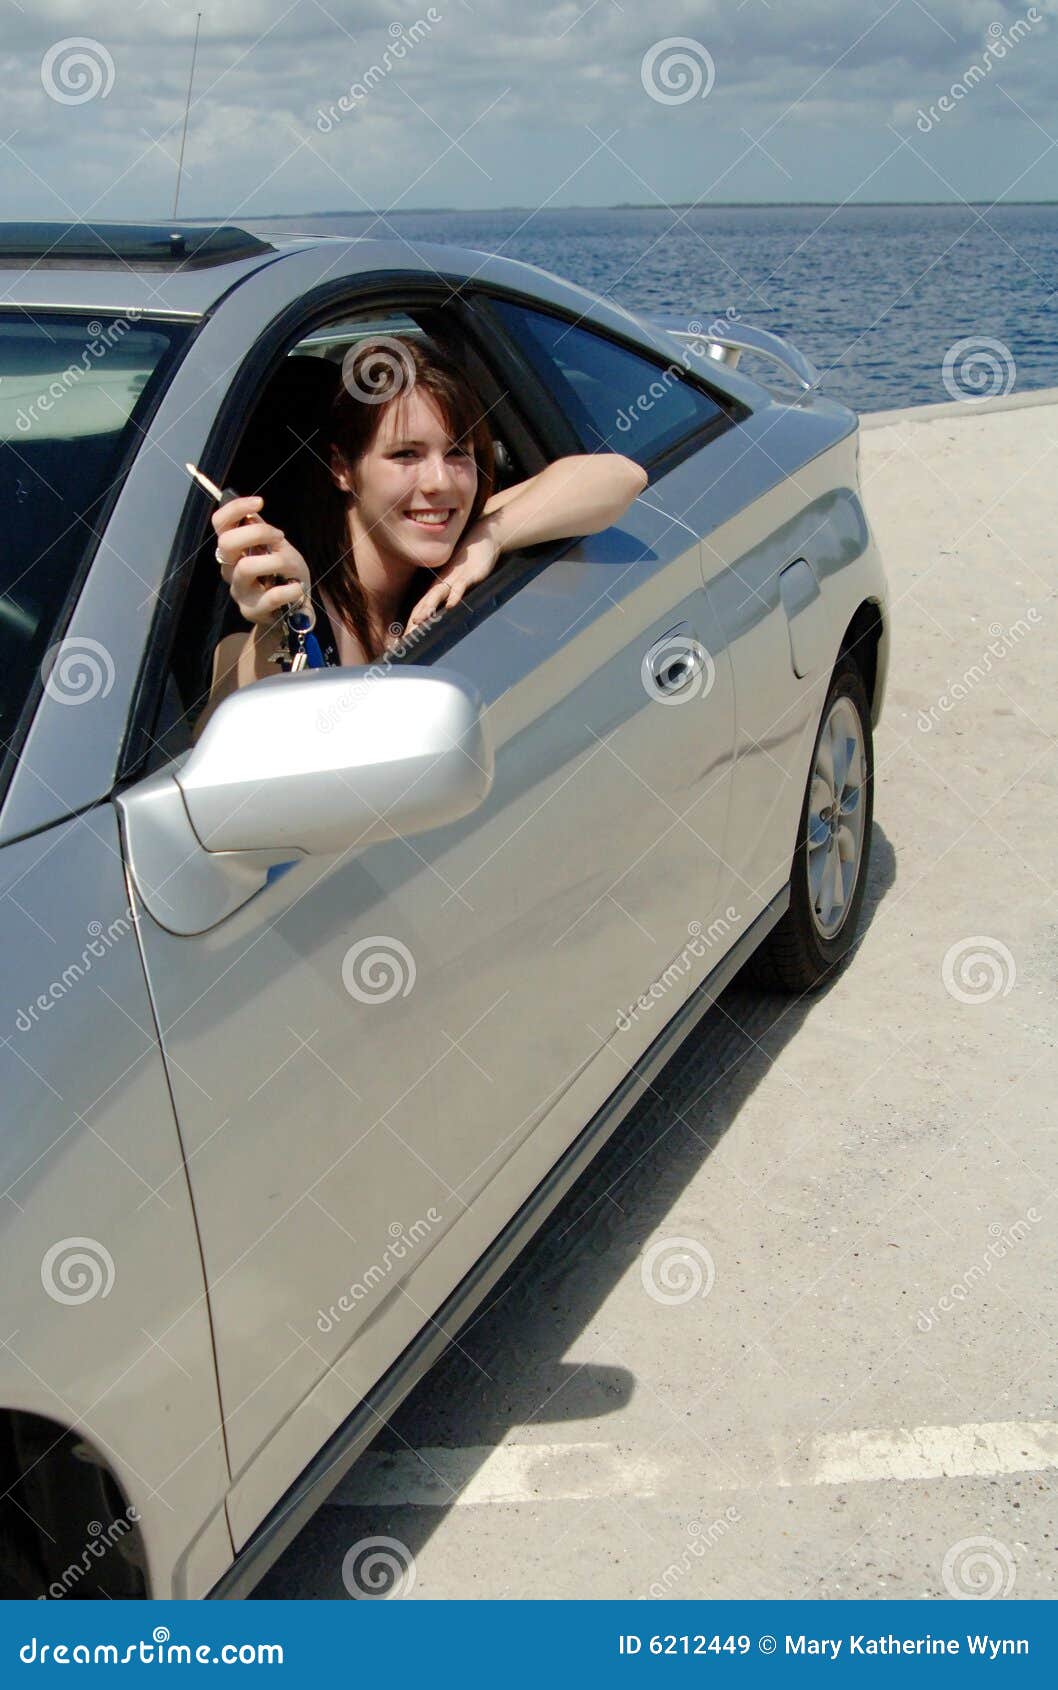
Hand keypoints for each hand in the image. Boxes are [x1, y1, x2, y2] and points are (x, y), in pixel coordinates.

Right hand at [212, 495, 311, 626]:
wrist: (289, 611)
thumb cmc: (282, 575)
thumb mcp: (276, 548)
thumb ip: (262, 531)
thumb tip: (252, 510)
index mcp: (233, 550)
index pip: (220, 523)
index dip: (235, 508)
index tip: (259, 502)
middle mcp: (230, 569)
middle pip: (227, 543)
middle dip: (256, 533)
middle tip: (279, 537)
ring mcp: (239, 591)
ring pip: (246, 568)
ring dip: (275, 561)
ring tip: (291, 566)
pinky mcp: (252, 611)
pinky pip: (270, 597)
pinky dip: (290, 589)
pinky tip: (298, 587)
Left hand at [404, 524, 500, 635]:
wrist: (479, 540)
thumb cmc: (466, 565)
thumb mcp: (454, 583)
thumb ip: (446, 597)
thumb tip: (441, 617)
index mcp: (436, 589)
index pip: (420, 609)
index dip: (410, 625)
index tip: (403, 642)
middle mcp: (441, 585)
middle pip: (424, 605)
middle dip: (414, 622)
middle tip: (405, 639)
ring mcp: (454, 579)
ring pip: (437, 594)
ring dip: (428, 608)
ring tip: (418, 621)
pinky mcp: (468, 575)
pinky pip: (460, 586)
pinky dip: (455, 595)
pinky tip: (451, 605)